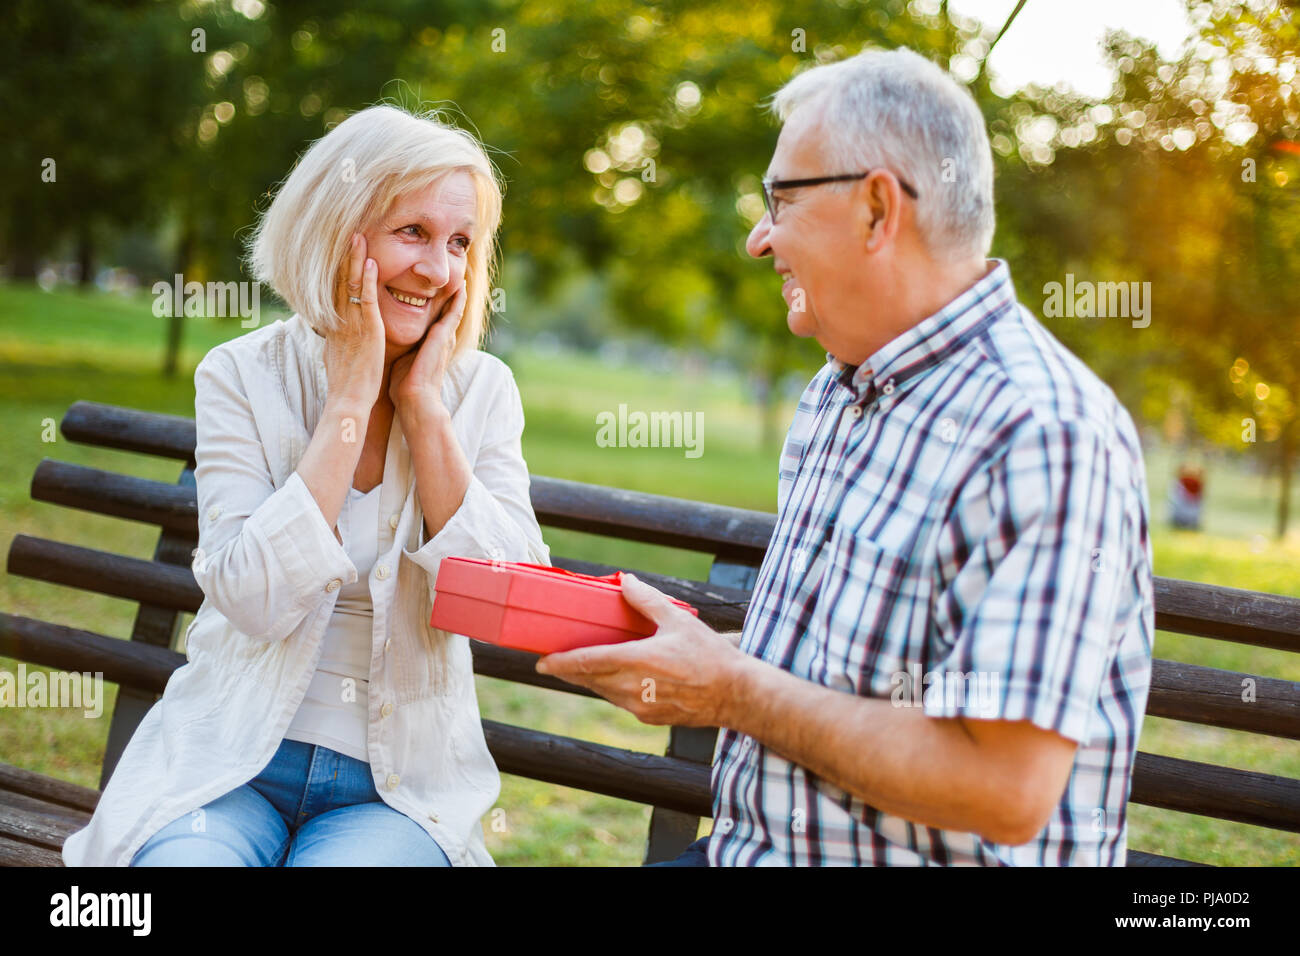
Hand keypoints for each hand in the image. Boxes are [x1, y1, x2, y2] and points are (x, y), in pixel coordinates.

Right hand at [324, 233, 386, 410]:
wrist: (348, 400)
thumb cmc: (346, 383)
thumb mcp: (336, 355)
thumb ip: (335, 339)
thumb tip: (330, 331)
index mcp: (333, 325)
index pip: (333, 290)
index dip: (335, 269)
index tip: (337, 250)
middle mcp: (339, 320)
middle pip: (338, 281)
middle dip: (342, 256)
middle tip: (347, 233)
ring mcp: (352, 324)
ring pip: (351, 284)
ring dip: (355, 259)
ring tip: (357, 236)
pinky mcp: (367, 330)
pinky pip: (366, 299)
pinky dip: (368, 279)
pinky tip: (370, 261)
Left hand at [389, 279, 466, 418]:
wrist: (415, 399)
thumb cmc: (405, 385)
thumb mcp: (403, 359)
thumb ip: (402, 347)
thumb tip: (386, 341)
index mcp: (431, 345)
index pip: (437, 320)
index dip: (440, 305)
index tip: (439, 291)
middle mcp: (441, 340)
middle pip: (449, 313)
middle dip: (453, 297)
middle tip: (458, 279)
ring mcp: (444, 339)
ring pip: (454, 310)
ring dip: (459, 294)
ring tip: (464, 278)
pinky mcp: (443, 338)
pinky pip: (454, 314)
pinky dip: (459, 300)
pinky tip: (462, 287)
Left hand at [534, 574, 747, 727]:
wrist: (736, 695)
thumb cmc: (710, 656)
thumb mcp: (678, 621)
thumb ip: (647, 601)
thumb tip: (625, 581)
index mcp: (637, 661)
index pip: (588, 663)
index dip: (561, 663)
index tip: (542, 662)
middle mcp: (633, 687)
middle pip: (590, 679)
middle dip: (570, 670)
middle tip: (553, 660)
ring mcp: (640, 706)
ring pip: (604, 692)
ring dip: (591, 679)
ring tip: (582, 666)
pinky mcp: (650, 717)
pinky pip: (621, 701)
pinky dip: (612, 689)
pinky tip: (615, 679)